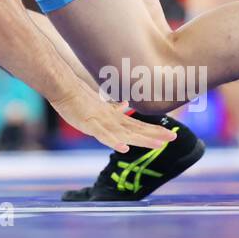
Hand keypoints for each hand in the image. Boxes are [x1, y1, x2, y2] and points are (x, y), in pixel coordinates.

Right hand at [50, 82, 176, 153]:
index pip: (138, 125)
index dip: (153, 130)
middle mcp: (112, 120)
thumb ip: (112, 107)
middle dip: (155, 134)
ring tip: (158, 144)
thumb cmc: (79, 97)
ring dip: (142, 139)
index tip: (169, 134)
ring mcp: (102, 122)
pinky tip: (124, 148)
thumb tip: (125, 104)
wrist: (64, 89)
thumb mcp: (99, 105)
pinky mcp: (90, 124)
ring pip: (126, 133)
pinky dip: (114, 142)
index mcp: (115, 117)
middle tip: (173, 137)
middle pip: (137, 129)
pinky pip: (103, 136)